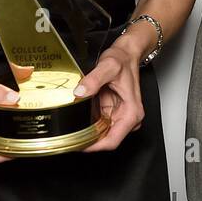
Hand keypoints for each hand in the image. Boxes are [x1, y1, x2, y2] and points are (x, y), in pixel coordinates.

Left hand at [72, 38, 144, 152]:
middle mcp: (128, 117)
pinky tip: (78, 121)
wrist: (126, 54)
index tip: (80, 146)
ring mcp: (120, 116)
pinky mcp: (113, 112)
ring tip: (71, 131)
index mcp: (132, 112)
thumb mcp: (108, 66)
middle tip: (70, 138)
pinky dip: (89, 125)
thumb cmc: (123, 60)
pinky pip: (99, 125)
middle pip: (106, 140)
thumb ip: (94, 79)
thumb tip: (80, 92)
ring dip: (88, 133)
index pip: (113, 140)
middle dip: (89, 141)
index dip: (95, 147)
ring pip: (102, 134)